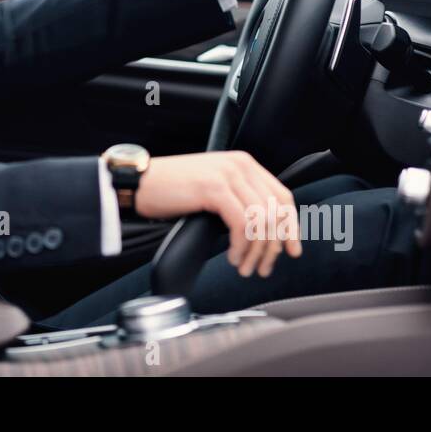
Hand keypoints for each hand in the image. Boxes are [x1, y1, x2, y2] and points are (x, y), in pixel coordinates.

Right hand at [135, 151, 301, 277]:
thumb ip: (238, 199)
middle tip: (263, 268)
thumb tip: (263, 232)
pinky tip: (233, 257)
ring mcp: (228, 175)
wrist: (139, 182)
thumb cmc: (170, 189)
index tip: (291, 250)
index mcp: (243, 164)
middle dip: (273, 246)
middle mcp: (240, 165)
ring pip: (261, 220)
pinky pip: (242, 224)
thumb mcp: (213, 189)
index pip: (282, 196)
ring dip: (256, 251)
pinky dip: (241, 246)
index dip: (291, 227)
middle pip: (276, 211)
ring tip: (245, 267)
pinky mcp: (214, 188)